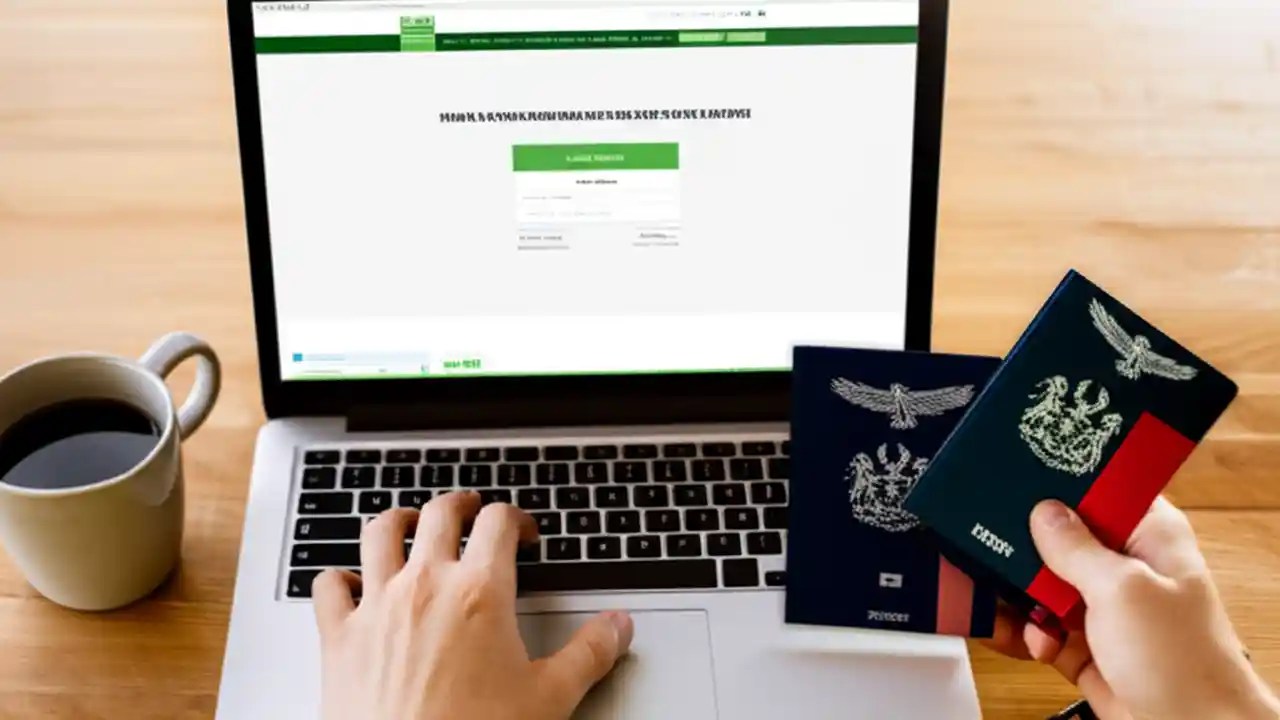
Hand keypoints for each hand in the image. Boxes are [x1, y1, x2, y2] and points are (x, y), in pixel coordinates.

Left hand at [313, 492, 634, 719]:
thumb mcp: (550, 698)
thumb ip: (590, 654)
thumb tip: (618, 627)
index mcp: (480, 592)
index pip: (499, 522)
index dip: (517, 518)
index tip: (523, 533)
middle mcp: (425, 586)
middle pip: (440, 514)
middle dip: (461, 505)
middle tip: (472, 511)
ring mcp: (376, 606)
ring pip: (380, 532)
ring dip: (398, 520)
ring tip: (411, 522)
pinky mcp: (339, 636)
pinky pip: (328, 585)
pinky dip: (339, 576)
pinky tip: (350, 582)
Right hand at [985, 497, 1278, 719]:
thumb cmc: (1183, 663)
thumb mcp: (1122, 591)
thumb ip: (1075, 548)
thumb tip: (1042, 512)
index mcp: (1149, 535)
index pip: (1099, 490)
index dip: (1059, 485)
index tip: (1015, 481)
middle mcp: (1126, 566)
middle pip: (1060, 538)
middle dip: (1024, 549)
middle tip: (990, 548)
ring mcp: (1105, 607)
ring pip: (1043, 585)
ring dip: (1020, 599)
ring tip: (1001, 604)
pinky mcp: (1086, 644)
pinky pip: (1041, 626)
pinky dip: (1027, 634)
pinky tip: (1030, 642)